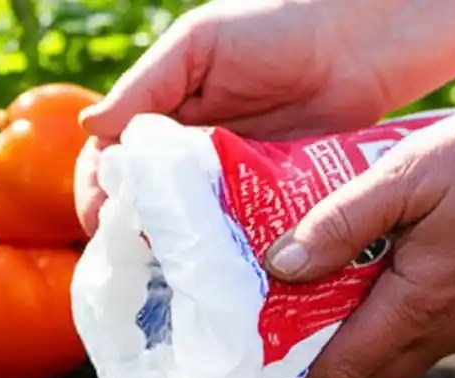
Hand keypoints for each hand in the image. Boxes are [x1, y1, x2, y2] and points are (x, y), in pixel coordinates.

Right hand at [73, 0, 454, 235]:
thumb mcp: (200, 44)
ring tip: (175, 272)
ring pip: (189, 232)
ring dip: (178, 254)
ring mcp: (228, 187)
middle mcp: (186, 159)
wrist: (364, 40)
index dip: (98, 192)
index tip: (102, 217)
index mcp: (158, 120)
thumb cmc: (278, 25)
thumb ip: (147, 85)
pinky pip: (241, 240)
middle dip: (134, 234)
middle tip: (139, 253)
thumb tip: (89, 126)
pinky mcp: (271, 207)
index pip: (108, 163)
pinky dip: (228, 259)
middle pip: (143, 208)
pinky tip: (220, 275)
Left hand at [263, 97, 454, 377]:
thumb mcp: (405, 175)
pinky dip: (397, 324)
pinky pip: (434, 335)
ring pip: (404, 358)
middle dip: (322, 366)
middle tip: (280, 332)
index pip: (343, 369)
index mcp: (421, 303)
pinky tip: (380, 280)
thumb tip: (281, 265)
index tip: (256, 366)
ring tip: (323, 303)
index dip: (295, 377)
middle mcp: (452, 327)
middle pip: (369, 376)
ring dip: (362, 344)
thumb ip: (339, 223)